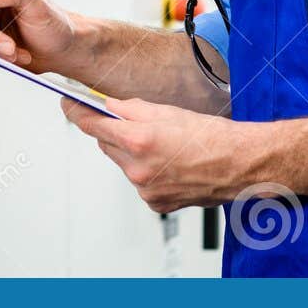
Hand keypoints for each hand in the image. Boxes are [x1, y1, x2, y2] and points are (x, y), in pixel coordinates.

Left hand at [62, 96, 252, 213]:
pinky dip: (147, 171)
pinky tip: (169, 164)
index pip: (92, 124)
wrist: (240, 166)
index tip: (67, 104)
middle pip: (106, 144)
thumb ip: (130, 108)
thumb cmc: (213, 137)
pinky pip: (139, 181)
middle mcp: (138, 168)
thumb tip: (108, 106)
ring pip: (123, 163)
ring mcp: (145, 189)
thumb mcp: (168, 111)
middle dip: (115, 132)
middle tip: (134, 123)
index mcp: (139, 139)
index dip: (76, 112)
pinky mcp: (154, 203)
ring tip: (163, 146)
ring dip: (132, 153)